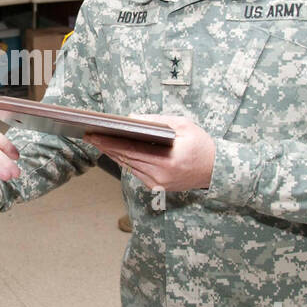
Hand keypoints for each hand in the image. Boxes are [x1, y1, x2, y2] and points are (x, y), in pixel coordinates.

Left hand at [84, 115, 214, 191]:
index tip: (96, 135)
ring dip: (113, 154)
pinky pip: (136, 172)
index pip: (133, 150)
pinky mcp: (157, 187)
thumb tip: (132, 119)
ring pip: (129, 167)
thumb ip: (158, 121)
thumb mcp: (184, 125)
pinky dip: (125, 161)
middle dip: (107, 147)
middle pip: (127, 159)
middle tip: (90, 136)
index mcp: (169, 160)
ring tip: (98, 142)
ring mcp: (159, 184)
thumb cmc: (201, 145)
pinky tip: (115, 152)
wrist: (216, 170)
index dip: (112, 142)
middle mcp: (162, 175)